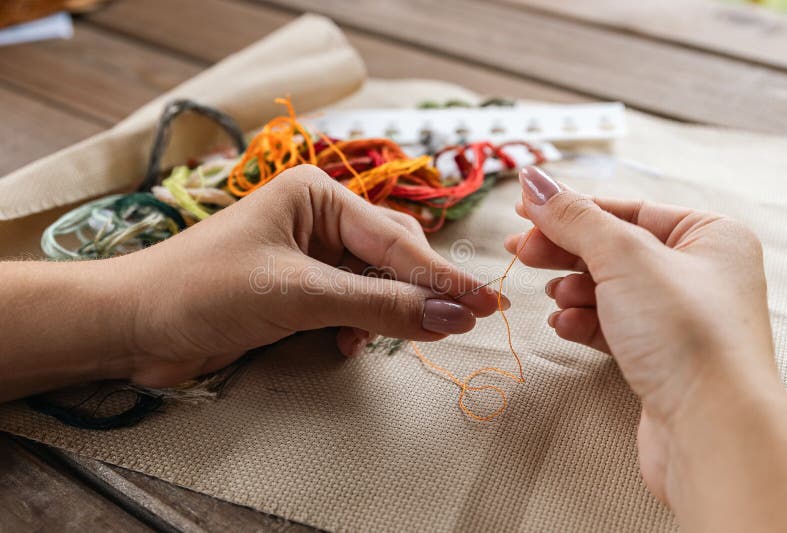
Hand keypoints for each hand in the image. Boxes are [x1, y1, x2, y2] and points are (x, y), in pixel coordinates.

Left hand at [122, 165, 503, 387]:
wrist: (133, 325)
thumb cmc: (205, 290)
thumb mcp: (297, 294)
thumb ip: (377, 305)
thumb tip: (452, 316)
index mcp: (317, 196)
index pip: (395, 240)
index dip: (442, 277)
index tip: (486, 304)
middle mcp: (318, 220)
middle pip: (391, 256)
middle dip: (416, 292)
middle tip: (457, 324)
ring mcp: (309, 256)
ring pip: (374, 284)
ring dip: (383, 313)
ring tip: (384, 338)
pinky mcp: (298, 290)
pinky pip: (350, 304)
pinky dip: (356, 326)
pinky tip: (346, 344)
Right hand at [507, 166, 786, 523]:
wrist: (711, 430)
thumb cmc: (689, 337)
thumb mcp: (624, 257)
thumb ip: (574, 217)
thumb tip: (534, 182)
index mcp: (709, 235)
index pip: (625, 209)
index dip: (570, 209)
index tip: (523, 210)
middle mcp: (699, 273)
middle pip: (613, 249)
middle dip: (565, 252)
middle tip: (522, 253)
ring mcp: (680, 318)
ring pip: (609, 289)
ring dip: (574, 291)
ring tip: (557, 299)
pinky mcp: (661, 356)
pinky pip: (613, 325)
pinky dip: (584, 322)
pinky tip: (567, 326)